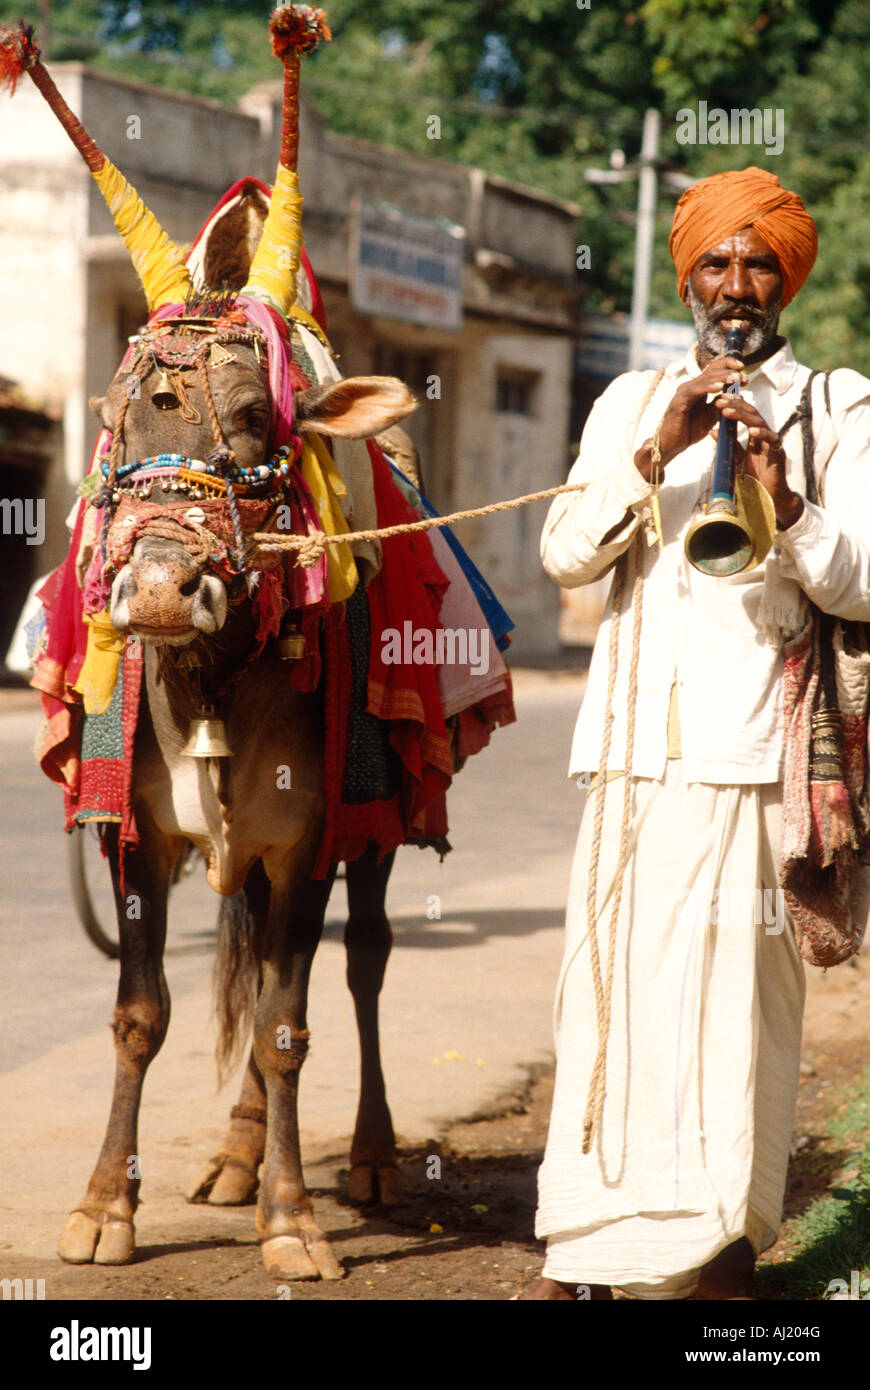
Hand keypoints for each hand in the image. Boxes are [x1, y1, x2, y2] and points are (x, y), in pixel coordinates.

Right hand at [634, 354, 746, 481]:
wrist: (672, 444)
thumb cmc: (690, 430)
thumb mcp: (711, 416)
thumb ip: (721, 404)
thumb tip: (738, 396)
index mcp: (699, 388)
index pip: (715, 370)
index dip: (729, 366)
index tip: (743, 370)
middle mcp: (691, 386)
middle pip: (711, 370)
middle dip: (729, 372)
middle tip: (743, 377)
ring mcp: (684, 393)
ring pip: (705, 379)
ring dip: (722, 377)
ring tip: (735, 378)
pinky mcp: (679, 402)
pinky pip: (694, 391)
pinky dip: (707, 388)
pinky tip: (719, 387)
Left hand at [715, 394, 804, 527]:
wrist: (768, 498)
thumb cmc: (754, 479)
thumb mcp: (735, 460)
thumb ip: (727, 445)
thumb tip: (712, 430)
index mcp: (755, 435)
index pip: (744, 415)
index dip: (732, 406)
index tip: (718, 400)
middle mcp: (764, 436)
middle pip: (751, 414)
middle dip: (736, 406)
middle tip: (720, 401)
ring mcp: (772, 443)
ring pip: (759, 423)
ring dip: (744, 416)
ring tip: (728, 412)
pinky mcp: (778, 453)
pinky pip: (771, 440)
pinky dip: (762, 434)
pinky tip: (751, 431)